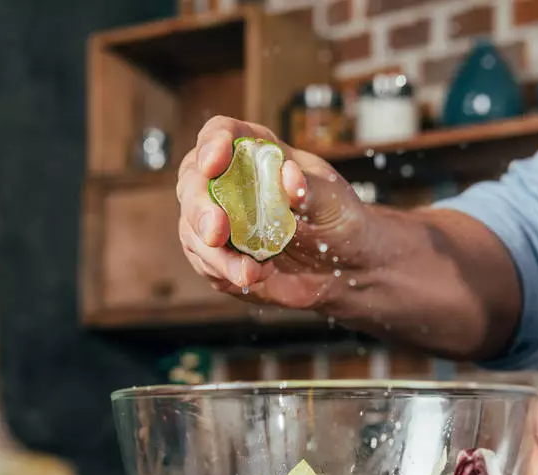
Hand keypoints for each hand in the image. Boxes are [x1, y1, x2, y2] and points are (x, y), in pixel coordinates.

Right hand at [177, 116, 367, 309]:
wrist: (346, 268)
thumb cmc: (339, 219)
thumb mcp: (333, 198)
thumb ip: (309, 187)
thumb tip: (288, 176)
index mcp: (255, 153)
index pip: (220, 134)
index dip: (211, 144)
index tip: (214, 163)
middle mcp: (229, 183)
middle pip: (192, 182)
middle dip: (199, 208)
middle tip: (216, 232)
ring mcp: (221, 220)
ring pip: (191, 229)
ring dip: (213, 253)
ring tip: (250, 272)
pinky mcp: (220, 256)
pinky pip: (205, 262)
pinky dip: (224, 273)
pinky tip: (254, 277)